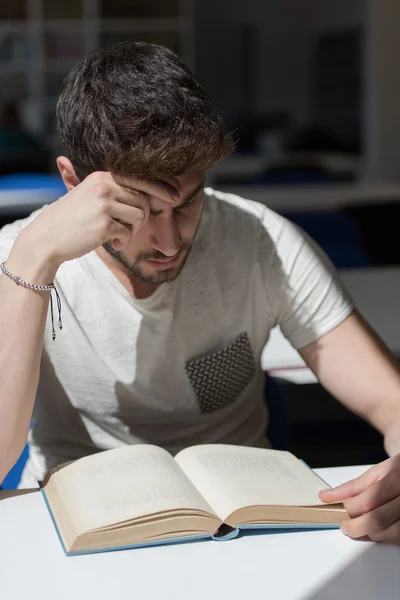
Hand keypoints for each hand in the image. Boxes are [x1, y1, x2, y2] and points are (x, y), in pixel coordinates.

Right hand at [17, 171, 177, 266]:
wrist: (46, 237)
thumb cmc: (71, 219)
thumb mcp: (88, 195)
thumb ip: (114, 191)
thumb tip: (147, 193)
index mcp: (102, 176)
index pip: (141, 178)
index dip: (162, 188)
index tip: (175, 196)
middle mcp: (104, 186)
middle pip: (143, 201)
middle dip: (141, 219)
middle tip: (128, 230)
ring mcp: (104, 205)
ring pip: (139, 217)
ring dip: (132, 232)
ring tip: (118, 236)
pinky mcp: (104, 224)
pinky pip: (128, 233)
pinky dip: (123, 242)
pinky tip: (112, 243)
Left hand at [319, 454, 399, 543]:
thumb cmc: (396, 473)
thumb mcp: (375, 472)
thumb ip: (352, 486)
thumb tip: (326, 496)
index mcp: (396, 479)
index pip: (369, 500)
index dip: (351, 508)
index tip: (341, 509)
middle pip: (379, 519)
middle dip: (357, 527)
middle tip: (345, 527)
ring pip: (391, 533)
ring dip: (370, 534)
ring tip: (359, 529)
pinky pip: (399, 538)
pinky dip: (384, 538)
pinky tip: (374, 532)